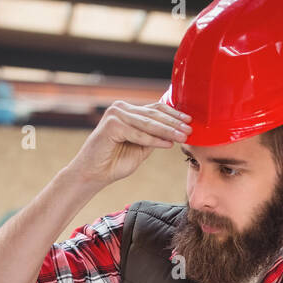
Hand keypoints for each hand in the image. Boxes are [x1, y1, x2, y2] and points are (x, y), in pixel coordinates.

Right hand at [70, 97, 190, 185]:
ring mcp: (115, 114)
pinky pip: (138, 134)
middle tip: (190, 129)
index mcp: (128, 111)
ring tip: (183, 137)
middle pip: (153, 114)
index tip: (190, 121)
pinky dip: (154, 140)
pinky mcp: (112, 125)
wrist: (93, 175)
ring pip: (148, 123)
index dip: (174, 115)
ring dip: (168, 130)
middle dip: (174, 123)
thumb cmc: (114, 163)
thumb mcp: (140, 148)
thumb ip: (154, 138)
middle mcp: (121, 108)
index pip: (155, 109)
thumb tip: (174, 132)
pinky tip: (168, 144)